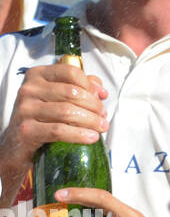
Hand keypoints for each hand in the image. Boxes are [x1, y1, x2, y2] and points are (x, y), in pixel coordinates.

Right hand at [0, 63, 108, 205]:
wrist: (17, 144)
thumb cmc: (43, 117)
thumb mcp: (58, 97)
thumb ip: (79, 87)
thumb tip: (101, 91)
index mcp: (38, 75)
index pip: (70, 72)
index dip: (91, 85)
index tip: (102, 97)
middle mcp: (28, 89)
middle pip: (72, 93)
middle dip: (94, 105)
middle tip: (104, 116)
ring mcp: (25, 109)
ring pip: (67, 111)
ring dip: (91, 120)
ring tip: (102, 127)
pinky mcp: (26, 130)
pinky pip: (59, 130)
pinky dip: (79, 134)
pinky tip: (92, 137)